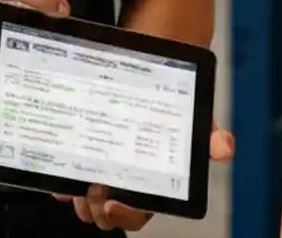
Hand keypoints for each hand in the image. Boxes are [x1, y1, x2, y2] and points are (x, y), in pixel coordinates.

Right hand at [0, 0, 68, 83]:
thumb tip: (47, 11)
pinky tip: (20, 74)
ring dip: (29, 48)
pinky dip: (7, 69)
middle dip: (44, 22)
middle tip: (62, 35)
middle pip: (18, 9)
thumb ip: (4, 1)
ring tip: (46, 56)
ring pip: (7, 39)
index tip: (64, 11)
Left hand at [55, 119, 235, 231]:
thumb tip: (223, 149)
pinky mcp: (80, 153)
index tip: (112, 205)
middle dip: (96, 210)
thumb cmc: (175, 105)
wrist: (153, 66)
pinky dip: (59, 177)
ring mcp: (100, 168)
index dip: (125, 215)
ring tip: (75, 182)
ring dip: (76, 197)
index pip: (138, 212)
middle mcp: (124, 181)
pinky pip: (64, 175)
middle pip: (105, 212)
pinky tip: (58, 170)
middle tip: (93, 191)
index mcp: (152, 185)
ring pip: (83, 198)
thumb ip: (210, 137)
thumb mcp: (196, 119)